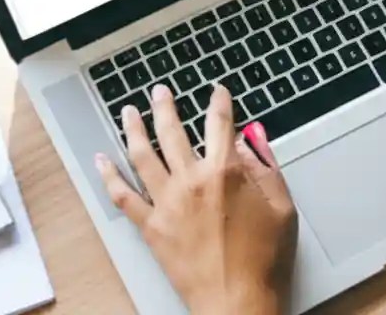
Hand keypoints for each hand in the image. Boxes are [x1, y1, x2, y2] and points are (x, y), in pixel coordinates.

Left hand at [95, 84, 297, 314]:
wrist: (237, 301)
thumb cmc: (263, 260)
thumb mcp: (282, 208)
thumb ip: (266, 169)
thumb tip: (250, 142)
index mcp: (226, 172)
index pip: (220, 124)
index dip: (220, 103)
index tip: (217, 92)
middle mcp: (191, 181)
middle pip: (173, 132)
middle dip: (166, 106)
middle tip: (160, 92)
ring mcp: (167, 204)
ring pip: (143, 155)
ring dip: (134, 129)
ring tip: (128, 111)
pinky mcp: (152, 228)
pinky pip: (124, 196)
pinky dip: (110, 176)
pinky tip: (102, 160)